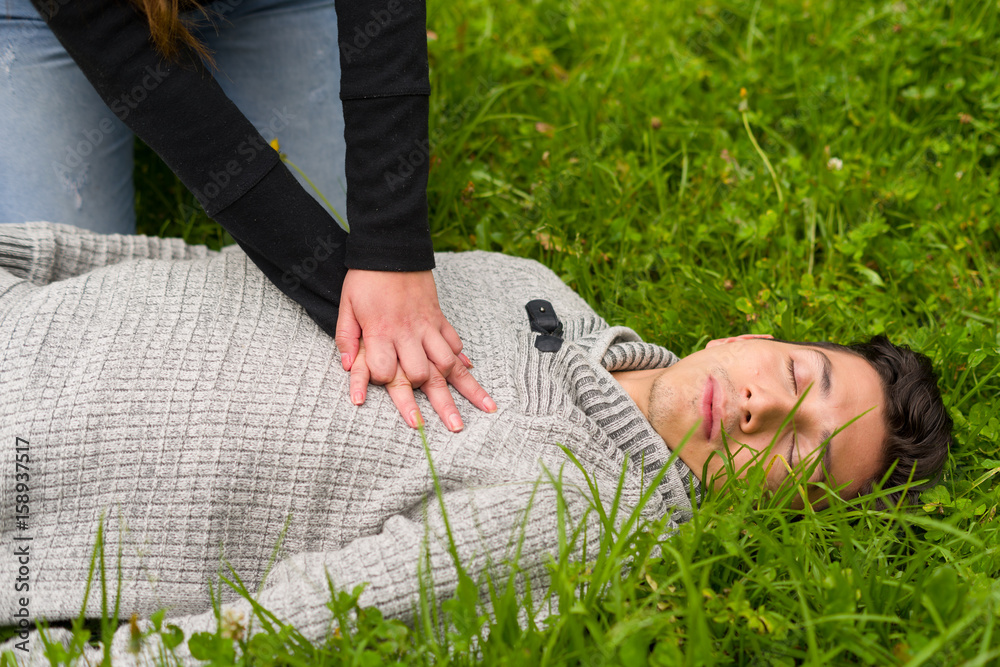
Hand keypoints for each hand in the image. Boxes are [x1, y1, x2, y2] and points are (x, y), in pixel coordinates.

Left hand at [335, 269, 496, 430]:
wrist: (391, 248)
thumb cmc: (365, 279)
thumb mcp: (346, 307)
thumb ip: (346, 338)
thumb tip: (345, 366)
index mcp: (380, 334)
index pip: (386, 373)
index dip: (390, 390)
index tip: (401, 409)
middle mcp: (407, 335)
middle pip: (424, 375)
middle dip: (441, 403)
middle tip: (456, 428)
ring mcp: (427, 327)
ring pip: (448, 362)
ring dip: (466, 387)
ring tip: (485, 408)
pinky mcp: (438, 318)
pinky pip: (454, 342)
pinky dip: (463, 360)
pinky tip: (473, 375)